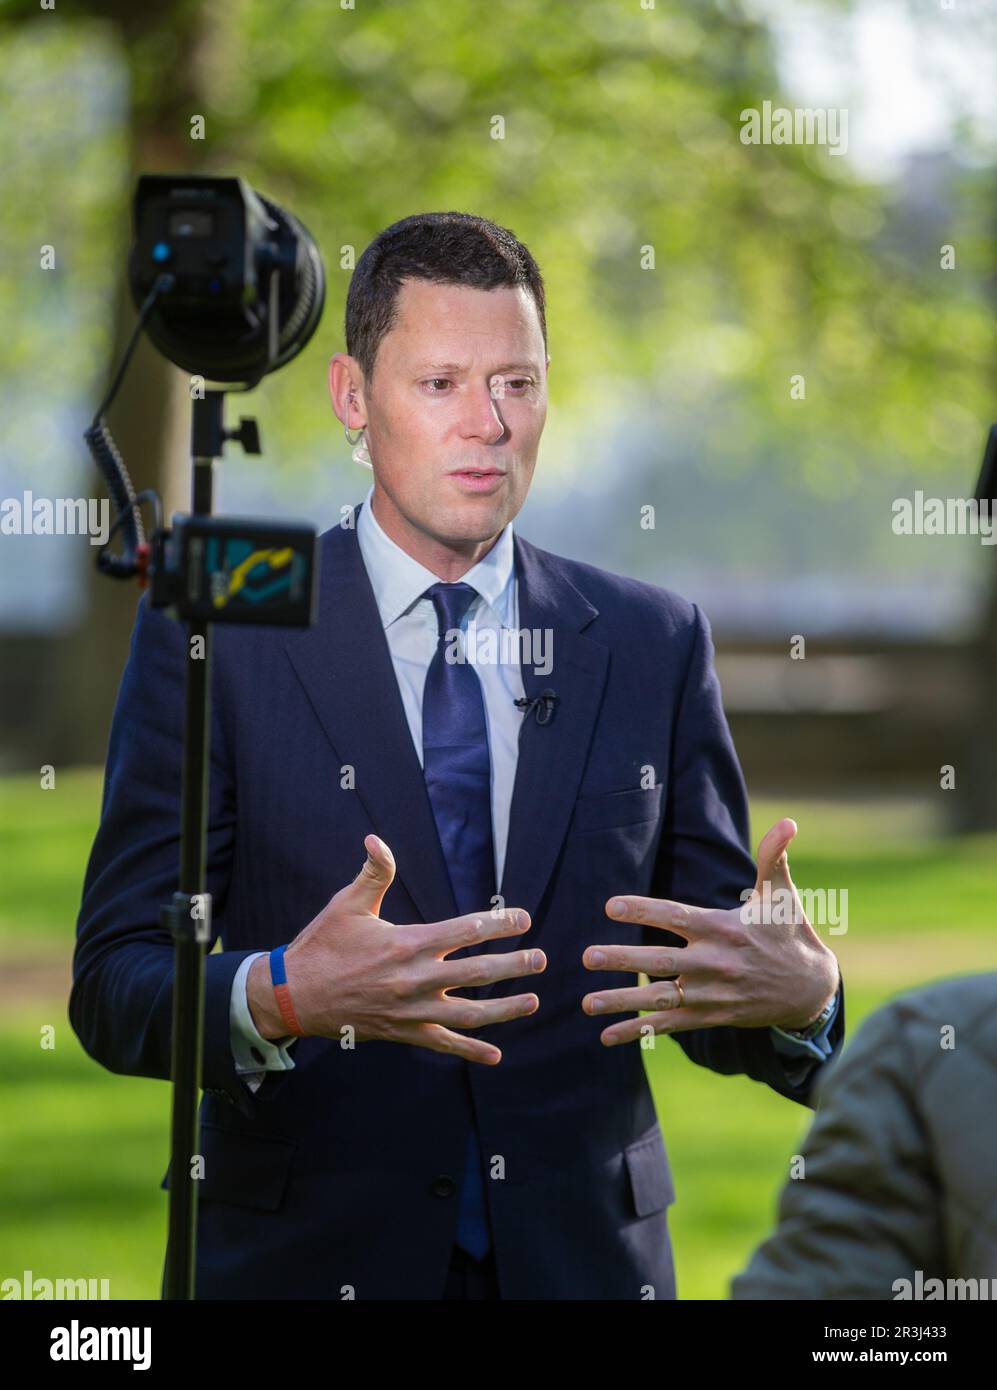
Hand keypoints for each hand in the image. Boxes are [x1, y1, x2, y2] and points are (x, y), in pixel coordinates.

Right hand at [248, 834, 545, 1063]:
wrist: (295, 996)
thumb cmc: (322, 946)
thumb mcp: (347, 904)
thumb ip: (373, 872)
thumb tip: (376, 839)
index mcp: (408, 944)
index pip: (466, 931)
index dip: (499, 923)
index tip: (523, 918)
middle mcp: (416, 980)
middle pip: (478, 973)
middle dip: (514, 966)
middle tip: (541, 959)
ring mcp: (413, 1011)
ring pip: (470, 1013)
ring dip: (505, 1009)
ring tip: (534, 1001)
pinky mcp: (404, 1033)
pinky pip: (444, 1045)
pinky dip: (471, 1050)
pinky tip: (496, 1055)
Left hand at [581, 818, 838, 1046]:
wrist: (812, 990)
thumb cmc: (789, 932)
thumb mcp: (781, 895)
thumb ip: (773, 857)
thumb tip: (788, 822)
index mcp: (723, 929)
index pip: (677, 917)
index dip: (644, 911)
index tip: (611, 906)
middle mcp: (714, 963)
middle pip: (662, 961)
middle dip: (624, 960)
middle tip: (588, 956)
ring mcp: (711, 994)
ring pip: (661, 998)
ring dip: (623, 1001)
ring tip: (586, 1002)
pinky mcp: (711, 1017)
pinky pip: (670, 1024)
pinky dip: (639, 1030)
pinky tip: (606, 1035)